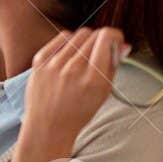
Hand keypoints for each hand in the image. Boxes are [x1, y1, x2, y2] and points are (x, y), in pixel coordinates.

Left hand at [9, 27, 128, 161]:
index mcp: (93, 78)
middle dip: (101, 40)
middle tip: (100, 52)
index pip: (106, 37)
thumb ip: (114, 66)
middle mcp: (73, 69)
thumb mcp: (103, 93)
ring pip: (77, 35)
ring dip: (85, 42)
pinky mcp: (40, 61)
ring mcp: (54, 64)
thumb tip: (123, 43)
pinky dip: (69, 42)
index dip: (115, 35)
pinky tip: (70, 53)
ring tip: (84, 56)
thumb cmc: (78, 112)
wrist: (48, 126)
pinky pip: (61, 38)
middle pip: (93, 35)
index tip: (115, 40)